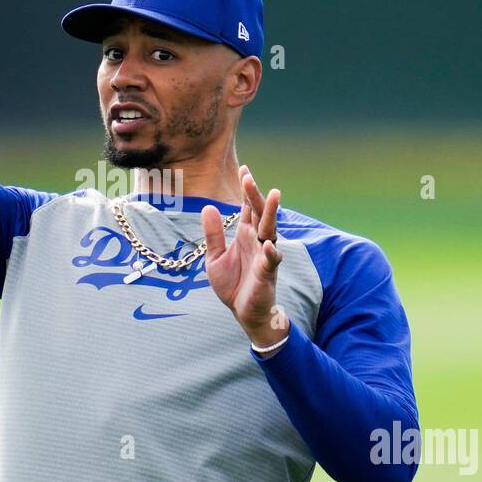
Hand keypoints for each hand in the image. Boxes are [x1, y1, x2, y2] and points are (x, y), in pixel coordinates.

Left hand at [201, 165, 286, 353]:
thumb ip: (213, 234)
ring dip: (271, 213)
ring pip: (270, 231)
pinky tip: (269, 244)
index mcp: (245, 235)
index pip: (248, 207)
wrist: (243, 312)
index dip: (246, 190)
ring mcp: (264, 256)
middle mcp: (258, 241)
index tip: (243, 169)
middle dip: (255, 195)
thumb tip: (209, 207)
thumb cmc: (233, 284)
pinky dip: (271, 253)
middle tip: (250, 177)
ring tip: (273, 195)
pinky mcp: (267, 274)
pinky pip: (271, 261)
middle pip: (259, 213)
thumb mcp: (215, 257)